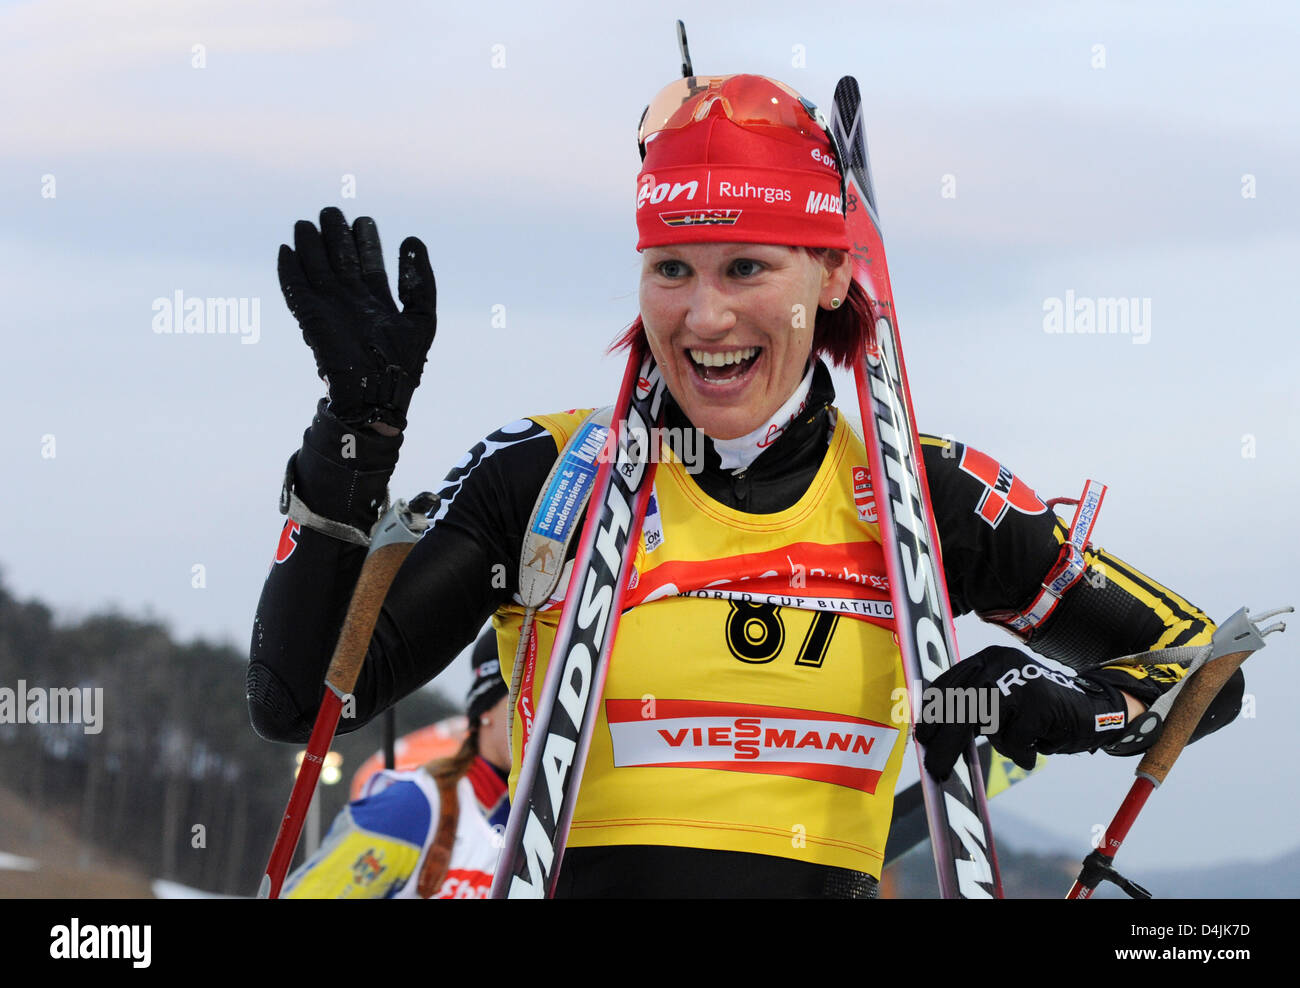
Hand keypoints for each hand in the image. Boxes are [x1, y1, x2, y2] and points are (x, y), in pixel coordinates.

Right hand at [278, 207, 435, 430]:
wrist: (377, 395)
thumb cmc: (404, 363)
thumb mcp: (422, 317)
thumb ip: (420, 282)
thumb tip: (412, 240)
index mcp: (376, 300)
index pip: (368, 262)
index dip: (365, 241)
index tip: (364, 221)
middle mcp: (351, 301)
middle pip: (340, 259)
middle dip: (336, 235)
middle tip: (332, 211)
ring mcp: (329, 307)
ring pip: (317, 268)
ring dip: (311, 246)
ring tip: (307, 223)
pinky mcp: (310, 318)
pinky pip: (295, 290)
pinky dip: (289, 271)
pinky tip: (286, 251)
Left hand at [913, 646, 1129, 779]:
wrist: (1095, 710)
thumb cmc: (1040, 709)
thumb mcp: (1003, 697)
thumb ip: (973, 705)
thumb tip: (932, 733)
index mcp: (988, 658)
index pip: (948, 684)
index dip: (932, 713)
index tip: (921, 737)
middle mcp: (1000, 663)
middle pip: (959, 707)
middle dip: (944, 743)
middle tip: (935, 769)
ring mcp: (1019, 681)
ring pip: (986, 726)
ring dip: (1002, 743)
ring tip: (1022, 739)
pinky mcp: (1038, 704)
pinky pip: (1014, 742)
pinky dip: (1023, 752)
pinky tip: (1038, 742)